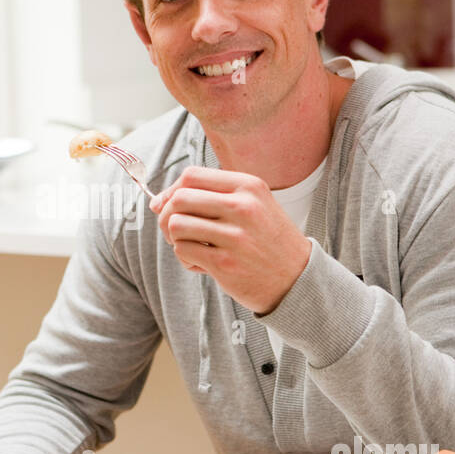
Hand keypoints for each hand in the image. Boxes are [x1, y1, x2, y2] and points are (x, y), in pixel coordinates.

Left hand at [148, 165, 311, 314]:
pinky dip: (185, 258)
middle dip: (168, 215)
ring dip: (176, 239)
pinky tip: (201, 263)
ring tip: (193, 247)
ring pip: (176, 225)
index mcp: (248, 186)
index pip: (192, 176)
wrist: (297, 278)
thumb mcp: (252, 205)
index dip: (172, 190)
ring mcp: (234, 235)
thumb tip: (157, 203)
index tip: (169, 206)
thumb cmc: (266, 240)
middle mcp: (242, 206)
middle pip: (179, 199)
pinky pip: (183, 251)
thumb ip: (209, 197)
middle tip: (177, 230)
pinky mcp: (225, 262)